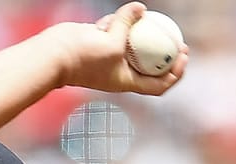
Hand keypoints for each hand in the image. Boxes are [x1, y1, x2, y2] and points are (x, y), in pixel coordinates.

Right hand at [45, 2, 188, 94]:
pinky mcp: (99, 45)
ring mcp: (109, 58)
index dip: (175, 72)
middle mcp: (120, 72)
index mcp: (127, 82)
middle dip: (165, 52)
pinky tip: (111, 18)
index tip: (182, 55)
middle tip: (178, 38)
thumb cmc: (83, 56)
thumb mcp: (112, 41)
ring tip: (138, 18)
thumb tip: (141, 7)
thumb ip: (128, 24)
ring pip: (133, 44)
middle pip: (150, 65)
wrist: (53, 55)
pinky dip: (117, 23)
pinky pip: (116, 32)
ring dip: (137, 32)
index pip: (159, 84)